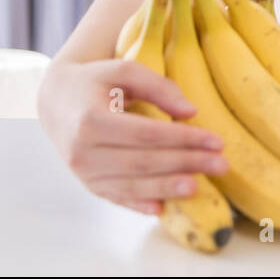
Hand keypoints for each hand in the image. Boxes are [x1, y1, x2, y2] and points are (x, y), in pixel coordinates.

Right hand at [38, 58, 227, 215]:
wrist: (58, 100)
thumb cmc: (96, 81)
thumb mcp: (124, 70)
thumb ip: (158, 86)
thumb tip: (191, 111)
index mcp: (91, 120)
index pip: (147, 134)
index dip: (184, 139)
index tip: (217, 140)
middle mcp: (83, 152)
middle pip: (143, 162)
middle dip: (185, 164)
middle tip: (221, 164)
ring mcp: (83, 173)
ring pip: (132, 185)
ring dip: (168, 188)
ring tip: (199, 186)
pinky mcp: (88, 184)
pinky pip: (118, 198)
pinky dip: (140, 205)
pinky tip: (163, 208)